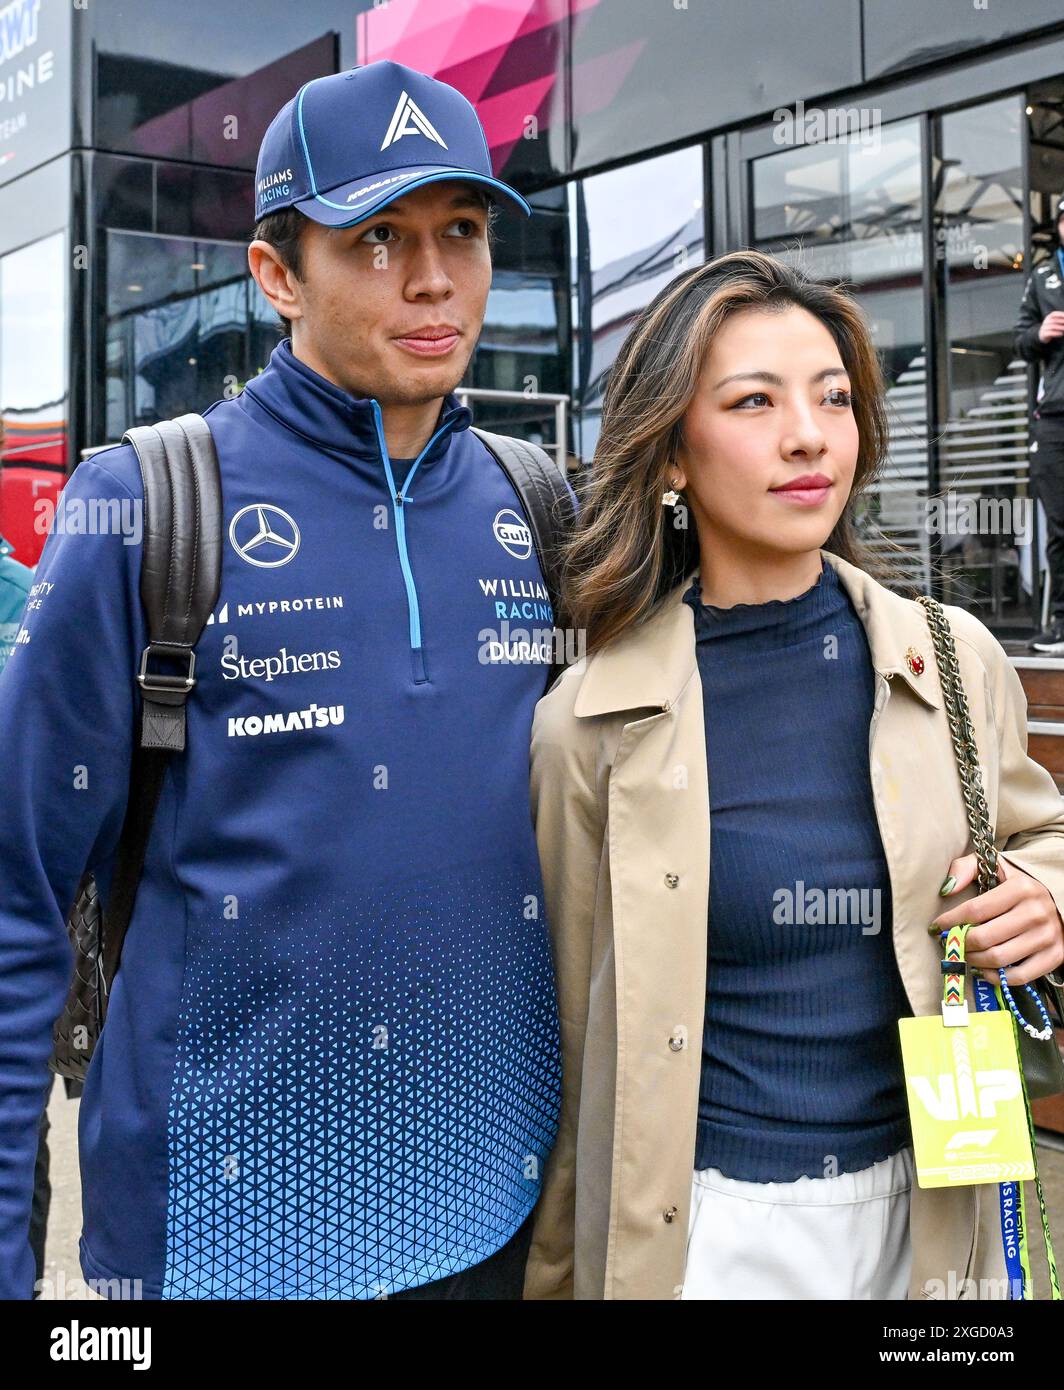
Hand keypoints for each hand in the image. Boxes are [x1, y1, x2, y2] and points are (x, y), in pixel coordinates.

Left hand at [929, 853, 1063, 986]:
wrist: (1062, 898)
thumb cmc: (1021, 884)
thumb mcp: (997, 866)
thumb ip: (966, 868)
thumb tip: (945, 890)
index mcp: (1020, 888)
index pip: (975, 910)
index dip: (950, 921)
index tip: (937, 927)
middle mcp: (1035, 913)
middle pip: (984, 938)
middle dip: (960, 943)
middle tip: (952, 943)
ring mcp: (1047, 936)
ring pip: (998, 959)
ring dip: (974, 960)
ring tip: (966, 954)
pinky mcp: (1056, 955)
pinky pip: (1019, 976)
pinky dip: (996, 978)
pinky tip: (984, 970)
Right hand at [1038, 310, 1063, 342]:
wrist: (1042, 334)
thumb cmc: (1052, 326)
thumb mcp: (1055, 321)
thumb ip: (1060, 320)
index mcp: (1048, 317)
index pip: (1054, 314)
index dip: (1060, 314)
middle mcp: (1045, 322)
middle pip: (1053, 320)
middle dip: (1061, 321)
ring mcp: (1043, 328)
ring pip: (1052, 327)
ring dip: (1060, 327)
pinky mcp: (1043, 334)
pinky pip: (1050, 333)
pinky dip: (1056, 333)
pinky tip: (1061, 334)